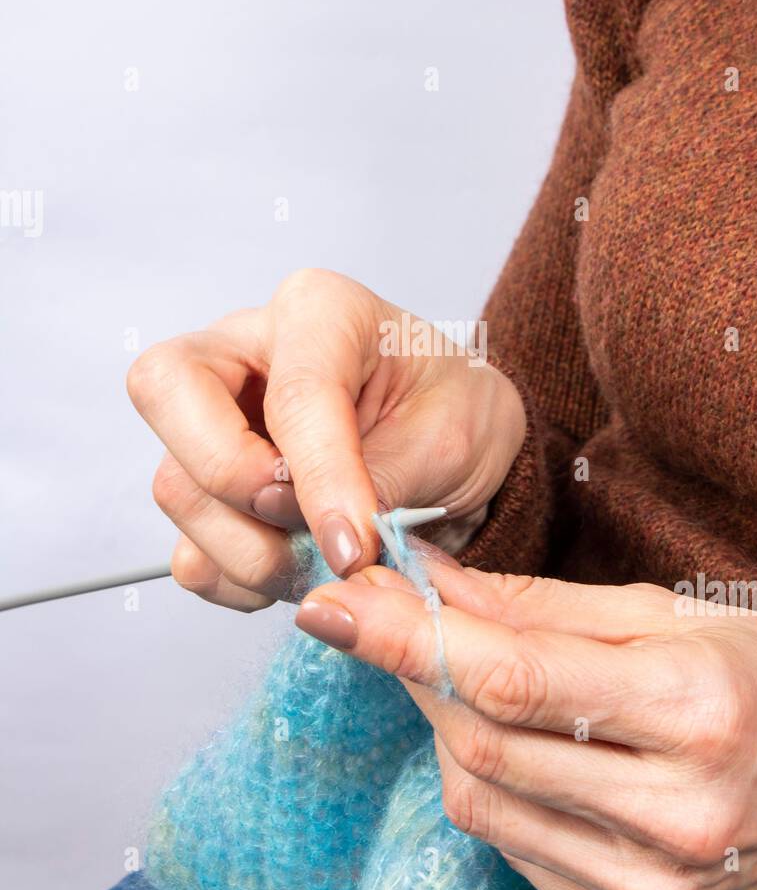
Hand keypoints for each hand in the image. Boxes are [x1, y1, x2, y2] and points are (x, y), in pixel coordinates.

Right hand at [126, 268, 524, 610]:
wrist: (459, 444)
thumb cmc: (453, 412)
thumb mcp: (450, 437)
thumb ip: (382, 482)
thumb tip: (327, 539)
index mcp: (319, 311)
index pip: (292, 389)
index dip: (319, 476)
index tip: (356, 544)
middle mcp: (245, 350)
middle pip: (165, 390)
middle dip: (233, 479)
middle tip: (304, 522)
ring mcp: (212, 416)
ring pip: (176, 484)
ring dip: (250, 549)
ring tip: (327, 560)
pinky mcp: (204, 484)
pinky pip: (187, 548)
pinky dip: (238, 578)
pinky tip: (298, 568)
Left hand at [297, 560, 756, 889]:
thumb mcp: (677, 615)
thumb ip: (542, 606)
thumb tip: (429, 581)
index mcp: (698, 710)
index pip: (512, 679)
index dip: (408, 638)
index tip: (336, 600)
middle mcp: (677, 814)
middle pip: (483, 744)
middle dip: (411, 670)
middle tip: (377, 614)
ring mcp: (654, 888)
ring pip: (482, 802)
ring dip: (445, 725)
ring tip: (458, 671)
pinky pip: (512, 847)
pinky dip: (491, 784)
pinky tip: (513, 742)